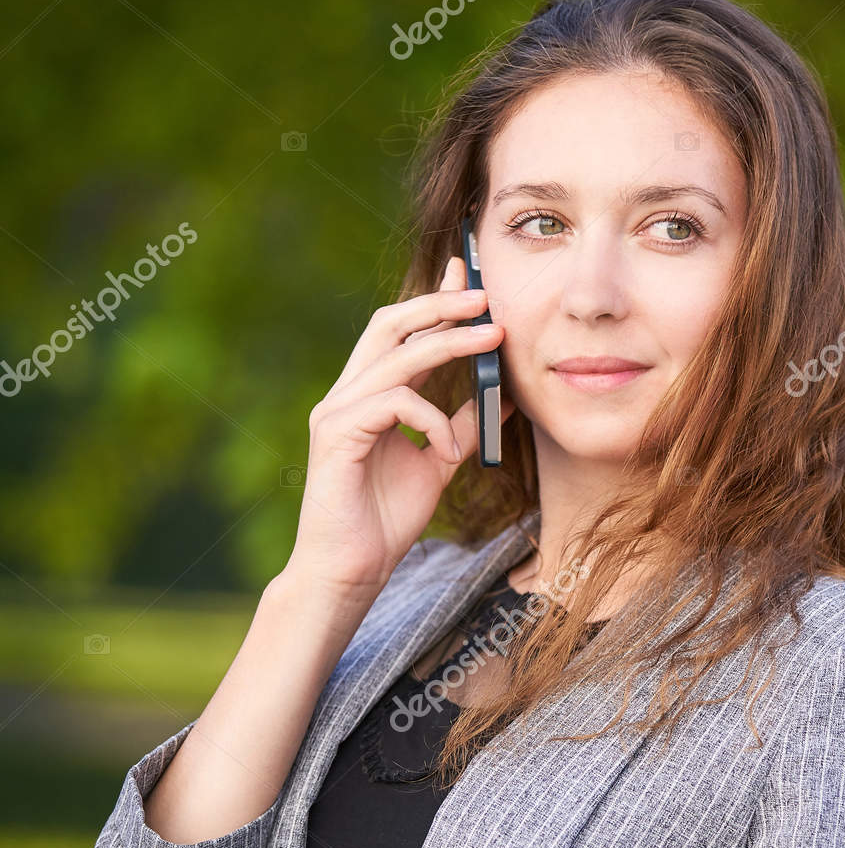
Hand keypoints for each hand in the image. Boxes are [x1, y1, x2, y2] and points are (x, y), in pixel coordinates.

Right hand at [284, 255, 514, 596]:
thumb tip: (504, 395)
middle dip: (440, 303)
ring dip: (451, 343)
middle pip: (389, 323)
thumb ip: (462, 425)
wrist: (351, 570)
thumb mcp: (438, 461)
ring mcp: (337, 412)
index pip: (400, 332)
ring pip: (397, 356)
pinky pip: (394, 403)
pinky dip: (430, 418)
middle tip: (486, 296)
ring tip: (494, 340)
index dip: (435, 300)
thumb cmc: (386, 518)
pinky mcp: (337, 436)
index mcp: (370, 395)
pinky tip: (446, 449)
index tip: (472, 278)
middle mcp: (348, 394)